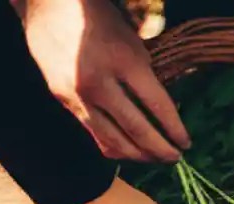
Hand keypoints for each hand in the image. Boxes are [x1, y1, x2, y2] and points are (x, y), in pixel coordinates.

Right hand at [22, 0, 190, 161]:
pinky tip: (129, 151)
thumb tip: (165, 113)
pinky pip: (94, 135)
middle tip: (175, 158)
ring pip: (113, 142)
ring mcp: (78, 96)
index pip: (157, 106)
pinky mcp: (64, 103)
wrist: (47, 8)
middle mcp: (99, 83)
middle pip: (137, 131)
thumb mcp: (131, 41)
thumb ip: (146, 76)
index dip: (175, 129)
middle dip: (160, 150)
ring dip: (138, 156)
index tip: (186, 143)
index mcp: (123, 61)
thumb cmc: (98, 19)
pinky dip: (115, 148)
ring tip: (154, 159)